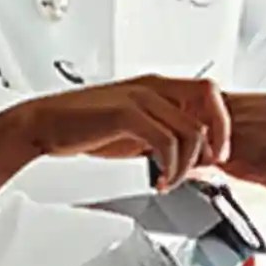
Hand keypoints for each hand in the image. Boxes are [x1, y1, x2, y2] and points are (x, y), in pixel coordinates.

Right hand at [15, 75, 231, 191]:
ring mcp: (139, 98)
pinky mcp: (125, 114)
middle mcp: (151, 87)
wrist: (45, 123)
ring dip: (187, 164)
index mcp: (155, 86)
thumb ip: (161, 131)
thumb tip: (191, 152)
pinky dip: (169, 167)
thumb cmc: (85, 125)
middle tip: (207, 164)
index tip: (216, 151)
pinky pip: (166, 143)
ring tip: (171, 179)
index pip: (207, 91)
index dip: (220, 122)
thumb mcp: (132, 125)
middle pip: (208, 98)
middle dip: (216, 136)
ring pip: (189, 130)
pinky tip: (158, 179)